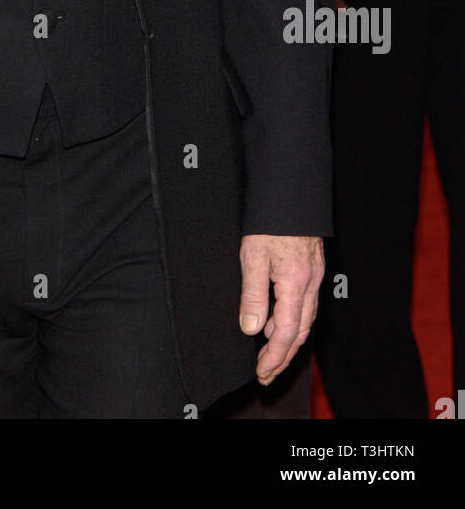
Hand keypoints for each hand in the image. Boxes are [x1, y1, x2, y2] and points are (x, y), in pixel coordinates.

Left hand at [239, 234, 324, 383]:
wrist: (291, 191)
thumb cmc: (270, 221)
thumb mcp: (253, 256)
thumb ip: (253, 295)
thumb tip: (251, 329)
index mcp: (296, 284)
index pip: (287, 332)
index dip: (275, 356)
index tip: (262, 372)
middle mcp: (310, 284)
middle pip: (301, 331)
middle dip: (284, 356)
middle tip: (267, 373)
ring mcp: (314, 276)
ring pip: (305, 319)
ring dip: (289, 340)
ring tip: (270, 353)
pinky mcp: (313, 268)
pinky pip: (306, 304)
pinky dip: (293, 319)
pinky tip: (277, 321)